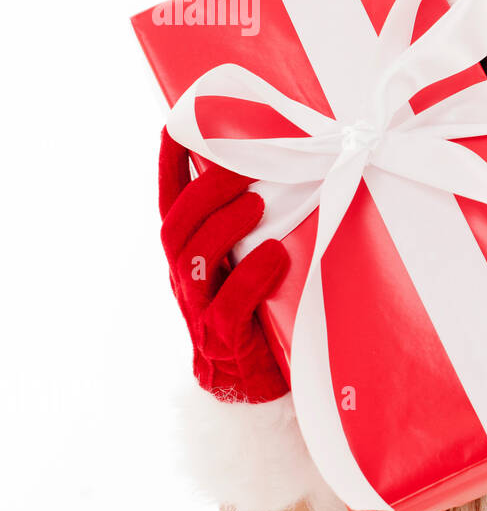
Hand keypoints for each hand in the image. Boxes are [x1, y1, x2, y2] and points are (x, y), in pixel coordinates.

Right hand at [158, 126, 289, 403]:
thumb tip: (293, 168)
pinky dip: (251, 278)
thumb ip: (258, 225)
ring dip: (223, 228)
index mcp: (189, 257)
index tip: (176, 125)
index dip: (170, 166)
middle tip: (239, 167)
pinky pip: (228, 307)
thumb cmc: (260, 312)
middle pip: (177, 228)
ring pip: (194, 264)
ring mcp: (200, 312)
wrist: (254, 386)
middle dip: (204, 192)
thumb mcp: (251, 261)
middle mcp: (186, 280)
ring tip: (257, 202)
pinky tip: (275, 255)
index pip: (171, 204)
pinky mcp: (225, 341)